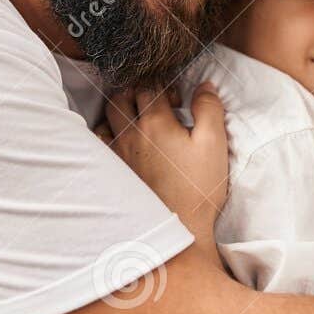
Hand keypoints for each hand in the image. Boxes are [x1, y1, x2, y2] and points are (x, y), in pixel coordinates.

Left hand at [100, 84, 228, 245]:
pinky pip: (99, 143)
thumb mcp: (214, 144)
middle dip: (137, 92)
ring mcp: (117, 153)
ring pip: (106, 117)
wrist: (179, 228)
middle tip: (155, 105)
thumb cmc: (198, 187)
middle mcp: (130, 134)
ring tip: (137, 120)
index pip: (149, 86)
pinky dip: (107, 134)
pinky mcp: (112, 172)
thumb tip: (204, 85)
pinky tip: (123, 142)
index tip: (176, 101)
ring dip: (120, 111)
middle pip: (121, 96)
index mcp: (155, 122)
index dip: (163, 86)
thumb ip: (209, 109)